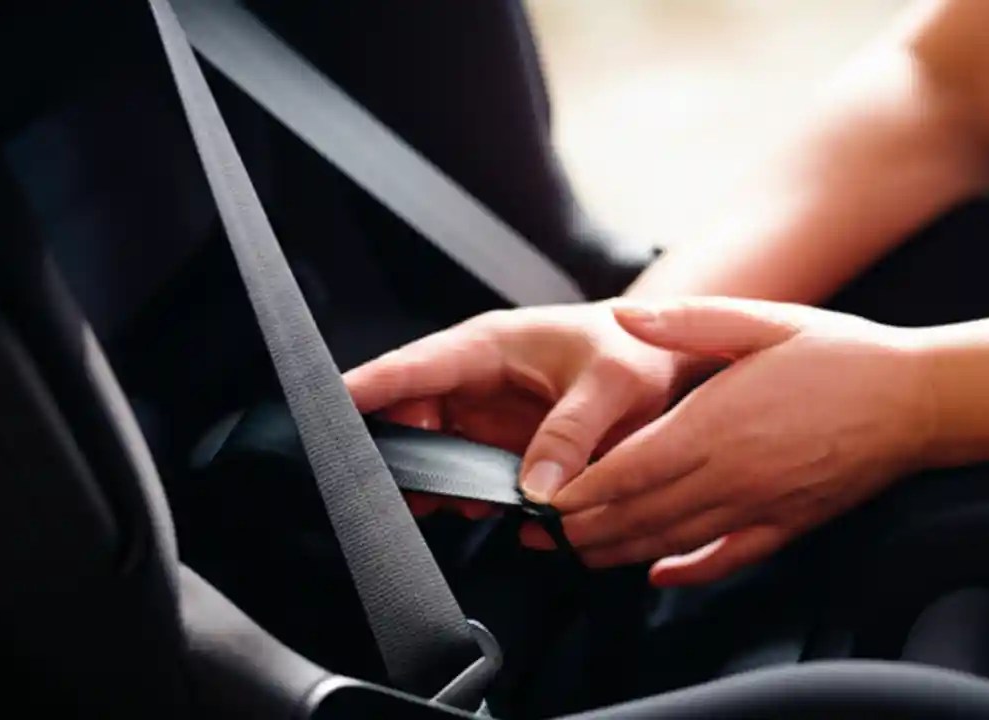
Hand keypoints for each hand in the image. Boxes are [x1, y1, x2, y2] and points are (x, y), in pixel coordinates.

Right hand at [343, 303, 710, 516]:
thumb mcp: (614, 385)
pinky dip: (465, 497)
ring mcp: (484, 416)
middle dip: (396, 453)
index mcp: (489, 347)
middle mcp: (475, 381)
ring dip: (432, 482)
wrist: (661, 362)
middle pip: (408, 417)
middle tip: (398, 491)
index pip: (414, 366)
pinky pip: (465, 475)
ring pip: (430, 452)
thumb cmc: (635, 350)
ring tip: (451, 503)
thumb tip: (537, 486)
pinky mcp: (500, 448)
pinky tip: (482, 508)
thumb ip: (574, 432)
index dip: (368, 387)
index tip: (327, 405)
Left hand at [523, 297, 935, 585]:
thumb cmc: (842, 356)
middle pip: (638, 515)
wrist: (917, 399)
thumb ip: (687, 321)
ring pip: (671, 541)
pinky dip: (688, 570)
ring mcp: (758, 506)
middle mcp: (731, 474)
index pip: (626, 470)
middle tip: (540, 536)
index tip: (542, 499)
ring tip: (578, 554)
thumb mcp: (761, 320)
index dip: (578, 492)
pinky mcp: (786, 525)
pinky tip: (662, 574)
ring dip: (618, 552)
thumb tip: (623, 316)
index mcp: (716, 424)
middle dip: (581, 530)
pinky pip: (726, 558)